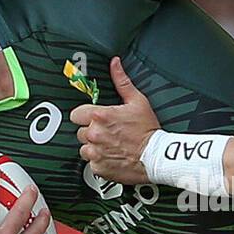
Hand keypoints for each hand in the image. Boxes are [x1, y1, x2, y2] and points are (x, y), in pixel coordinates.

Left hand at [71, 57, 158, 184]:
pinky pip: (92, 164)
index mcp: (100, 116)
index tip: (94, 119)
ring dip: (94, 148)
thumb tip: (115, 65)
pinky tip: (113, 157)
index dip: (85, 116)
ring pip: (84, 149)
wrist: (157, 157)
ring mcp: (96, 152)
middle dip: (92, 132)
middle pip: (81, 132)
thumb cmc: (148, 131)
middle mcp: (95, 134)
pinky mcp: (99, 168)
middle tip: (108, 133)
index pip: (76, 114)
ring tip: (111, 146)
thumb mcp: (137, 101)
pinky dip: (100, 162)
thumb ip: (122, 82)